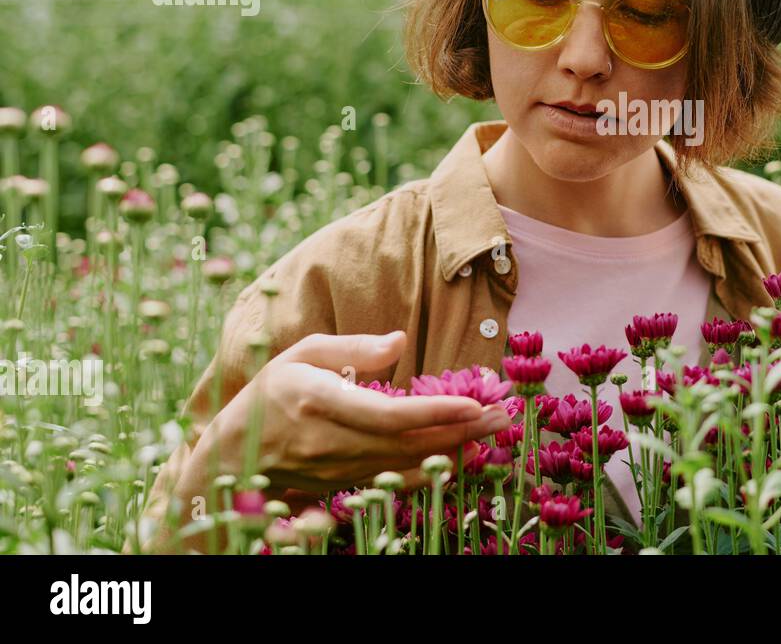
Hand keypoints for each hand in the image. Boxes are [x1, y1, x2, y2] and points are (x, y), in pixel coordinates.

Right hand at [199, 331, 509, 492]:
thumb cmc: (270, 392)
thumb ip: (352, 347)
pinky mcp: (341, 486)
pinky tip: (461, 459)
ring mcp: (335, 470)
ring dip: (453, 450)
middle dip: (460, 431)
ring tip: (493, 434)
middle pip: (407, 441)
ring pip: (406, 463)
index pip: (387, 413)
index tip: (474, 403)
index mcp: (317, 400)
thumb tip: (399, 341)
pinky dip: (431, 471)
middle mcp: (328, 441)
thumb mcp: (301, 352)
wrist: (229, 456)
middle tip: (503, 417)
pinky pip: (394, 480)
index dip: (434, 412)